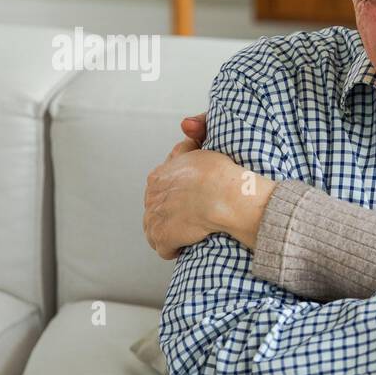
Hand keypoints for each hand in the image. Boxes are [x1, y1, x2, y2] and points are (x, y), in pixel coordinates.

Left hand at [142, 112, 274, 257]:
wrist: (223, 195)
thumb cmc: (218, 173)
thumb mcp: (205, 144)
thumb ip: (196, 132)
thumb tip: (186, 124)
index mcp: (158, 176)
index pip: (158, 188)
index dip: (174, 194)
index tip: (189, 199)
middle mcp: (152, 197)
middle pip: (155, 210)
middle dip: (168, 215)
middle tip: (190, 218)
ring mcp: (156, 218)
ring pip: (154, 230)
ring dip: (168, 234)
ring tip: (187, 235)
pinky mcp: (164, 238)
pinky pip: (163, 249)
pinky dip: (172, 250)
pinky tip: (184, 247)